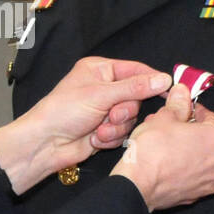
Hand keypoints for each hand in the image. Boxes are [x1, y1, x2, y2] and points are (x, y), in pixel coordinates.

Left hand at [0, 57, 172, 194]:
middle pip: (136, 97)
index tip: (168, 90)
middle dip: (124, 110)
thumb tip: (164, 79)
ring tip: (99, 129)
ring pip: (130, 117)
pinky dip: (110, 138)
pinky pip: (122, 132)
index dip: (151, 80)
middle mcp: (104, 87)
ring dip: (116, 127)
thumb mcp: (101, 95)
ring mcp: (104, 109)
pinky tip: (94, 138)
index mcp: (100, 69)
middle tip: (111, 115)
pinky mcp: (104, 129)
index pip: (136, 69)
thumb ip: (135, 88)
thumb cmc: (64, 111)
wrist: (45, 144)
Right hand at [110, 83, 213, 210]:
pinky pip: (193, 174)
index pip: (210, 117)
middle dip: (189, 130)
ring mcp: (210, 182)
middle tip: (170, 125)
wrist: (138, 184)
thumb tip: (182, 92)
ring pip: (200, 158)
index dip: (193, 110)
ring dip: (186, 149)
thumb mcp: (164, 117)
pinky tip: (166, 161)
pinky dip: (183, 167)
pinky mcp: (197, 195)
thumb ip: (178, 103)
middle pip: (207, 139)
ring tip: (165, 143)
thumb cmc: (153, 152)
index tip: (182, 108)